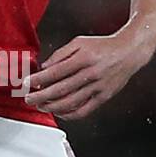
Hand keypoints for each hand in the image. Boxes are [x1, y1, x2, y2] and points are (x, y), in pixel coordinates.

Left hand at [23, 33, 145, 120]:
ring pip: (71, 102)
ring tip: (41, 106)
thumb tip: (44, 67)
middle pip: (61, 89)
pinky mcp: (104, 97)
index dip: (39, 79)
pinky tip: (59, 112)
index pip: (56, 72)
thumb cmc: (103, 46)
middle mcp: (91, 73)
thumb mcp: (80, 42)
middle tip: (28, 99)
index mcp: (84, 58)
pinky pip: (85, 110)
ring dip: (53, 107)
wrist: (129, 52)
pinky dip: (70, 114)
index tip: (27, 83)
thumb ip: (60, 54)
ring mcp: (98, 87)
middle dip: (41, 96)